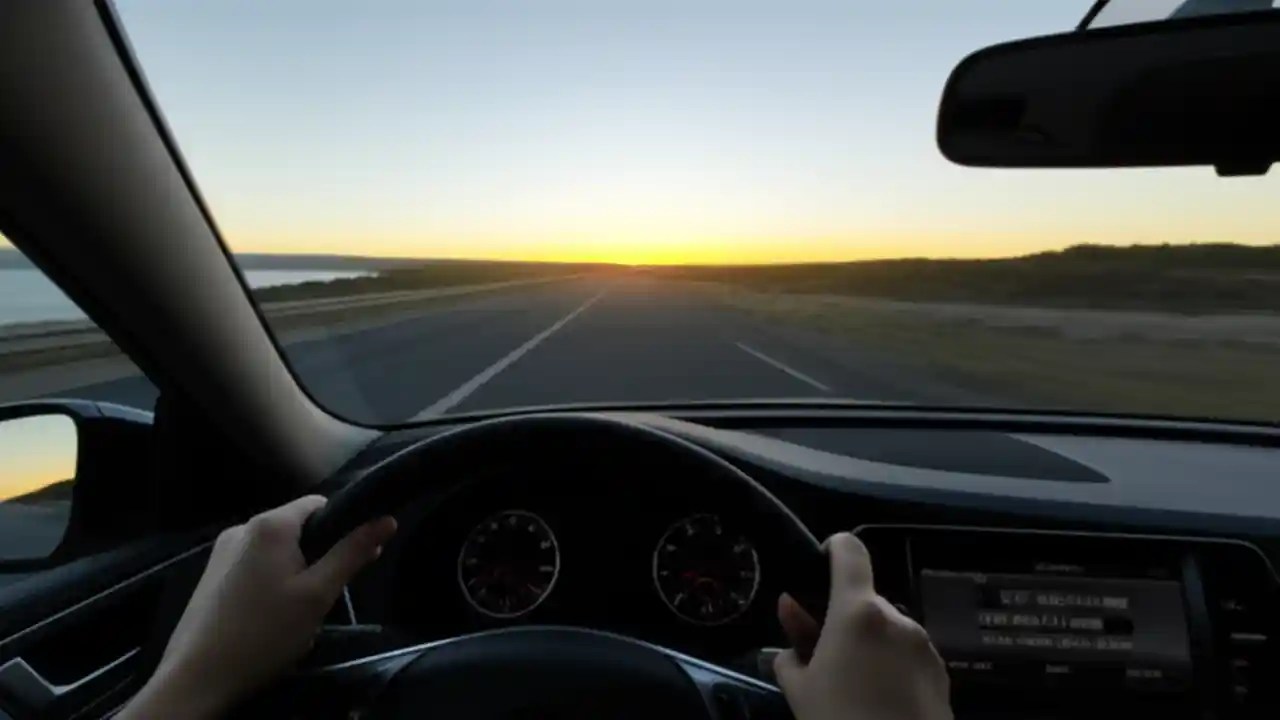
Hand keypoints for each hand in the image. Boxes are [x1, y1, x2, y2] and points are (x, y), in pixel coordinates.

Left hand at [119, 496, 396, 719]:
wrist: (198, 677)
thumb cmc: (266, 631)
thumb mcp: (319, 594)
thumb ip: (353, 553)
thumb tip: (387, 519)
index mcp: (271, 524)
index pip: (320, 503)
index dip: (342, 527)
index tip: (351, 561)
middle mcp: (243, 526)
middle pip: (297, 527)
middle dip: (317, 554)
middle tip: (324, 594)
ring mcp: (222, 550)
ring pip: (276, 549)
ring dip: (294, 569)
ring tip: (296, 609)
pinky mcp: (211, 574)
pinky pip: (254, 564)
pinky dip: (270, 580)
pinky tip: (268, 614)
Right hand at [775, 533, 951, 719]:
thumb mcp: (799, 689)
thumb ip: (792, 645)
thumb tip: (790, 613)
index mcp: (859, 611)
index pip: (850, 551)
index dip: (834, 548)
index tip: (820, 564)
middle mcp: (898, 619)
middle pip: (865, 600)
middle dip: (844, 619)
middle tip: (822, 652)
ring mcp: (925, 647)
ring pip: (888, 631)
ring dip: (869, 645)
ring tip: (850, 685)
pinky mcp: (941, 674)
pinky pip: (908, 656)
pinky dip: (891, 666)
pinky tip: (879, 700)